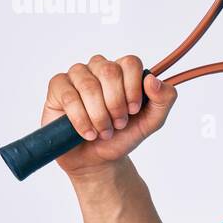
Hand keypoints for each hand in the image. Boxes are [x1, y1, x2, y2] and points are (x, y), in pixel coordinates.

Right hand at [41, 55, 176, 176]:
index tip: (134, 111)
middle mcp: (99, 68)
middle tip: (118, 124)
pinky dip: (81, 119)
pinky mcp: (58, 87)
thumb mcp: (152, 121)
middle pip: (110, 72)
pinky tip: (88, 133)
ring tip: (104, 132)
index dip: (133, 88)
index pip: (130, 63)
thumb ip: (164, 99)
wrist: (99, 160)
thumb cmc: (123, 136)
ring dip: (99, 114)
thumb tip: (152, 79)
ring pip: (89, 85)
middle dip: (116, 104)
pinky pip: (69, 96)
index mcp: (123, 71)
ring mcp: (77, 76)